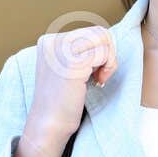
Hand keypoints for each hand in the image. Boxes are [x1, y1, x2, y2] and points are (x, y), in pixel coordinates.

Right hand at [27, 25, 117, 144]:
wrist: (49, 124)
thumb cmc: (61, 102)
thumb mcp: (65, 67)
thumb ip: (78, 51)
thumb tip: (106, 37)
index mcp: (49, 42)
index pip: (89, 31)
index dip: (98, 51)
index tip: (91, 72)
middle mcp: (53, 41)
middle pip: (99, 32)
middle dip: (107, 54)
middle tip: (98, 75)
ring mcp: (62, 50)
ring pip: (104, 40)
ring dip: (109, 61)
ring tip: (98, 78)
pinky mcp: (73, 62)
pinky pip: (105, 53)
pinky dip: (108, 67)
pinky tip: (98, 82)